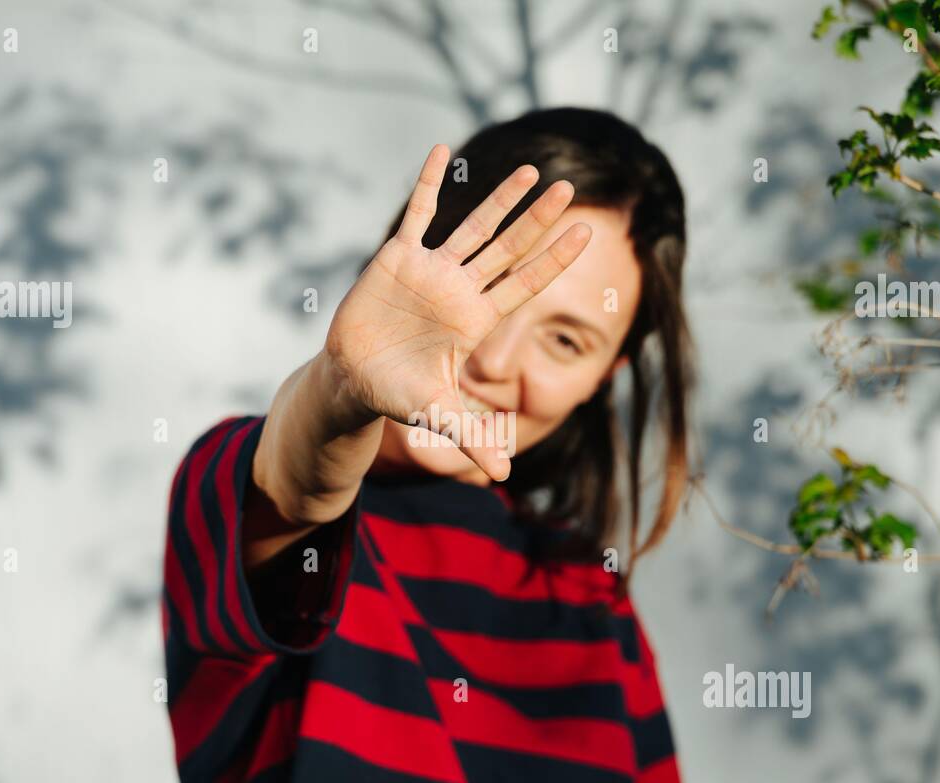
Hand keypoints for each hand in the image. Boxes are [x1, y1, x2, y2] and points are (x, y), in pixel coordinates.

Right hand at [323, 144, 590, 481]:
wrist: (352, 379)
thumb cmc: (398, 394)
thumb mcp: (436, 413)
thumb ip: (470, 436)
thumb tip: (504, 475)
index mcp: (476, 319)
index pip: (524, 283)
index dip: (554, 260)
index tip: (587, 234)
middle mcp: (461, 289)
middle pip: (508, 248)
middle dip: (539, 220)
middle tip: (571, 188)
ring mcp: (431, 270)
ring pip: (472, 226)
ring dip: (500, 199)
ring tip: (529, 171)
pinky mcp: (396, 258)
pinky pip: (417, 215)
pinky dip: (430, 184)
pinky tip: (442, 150)